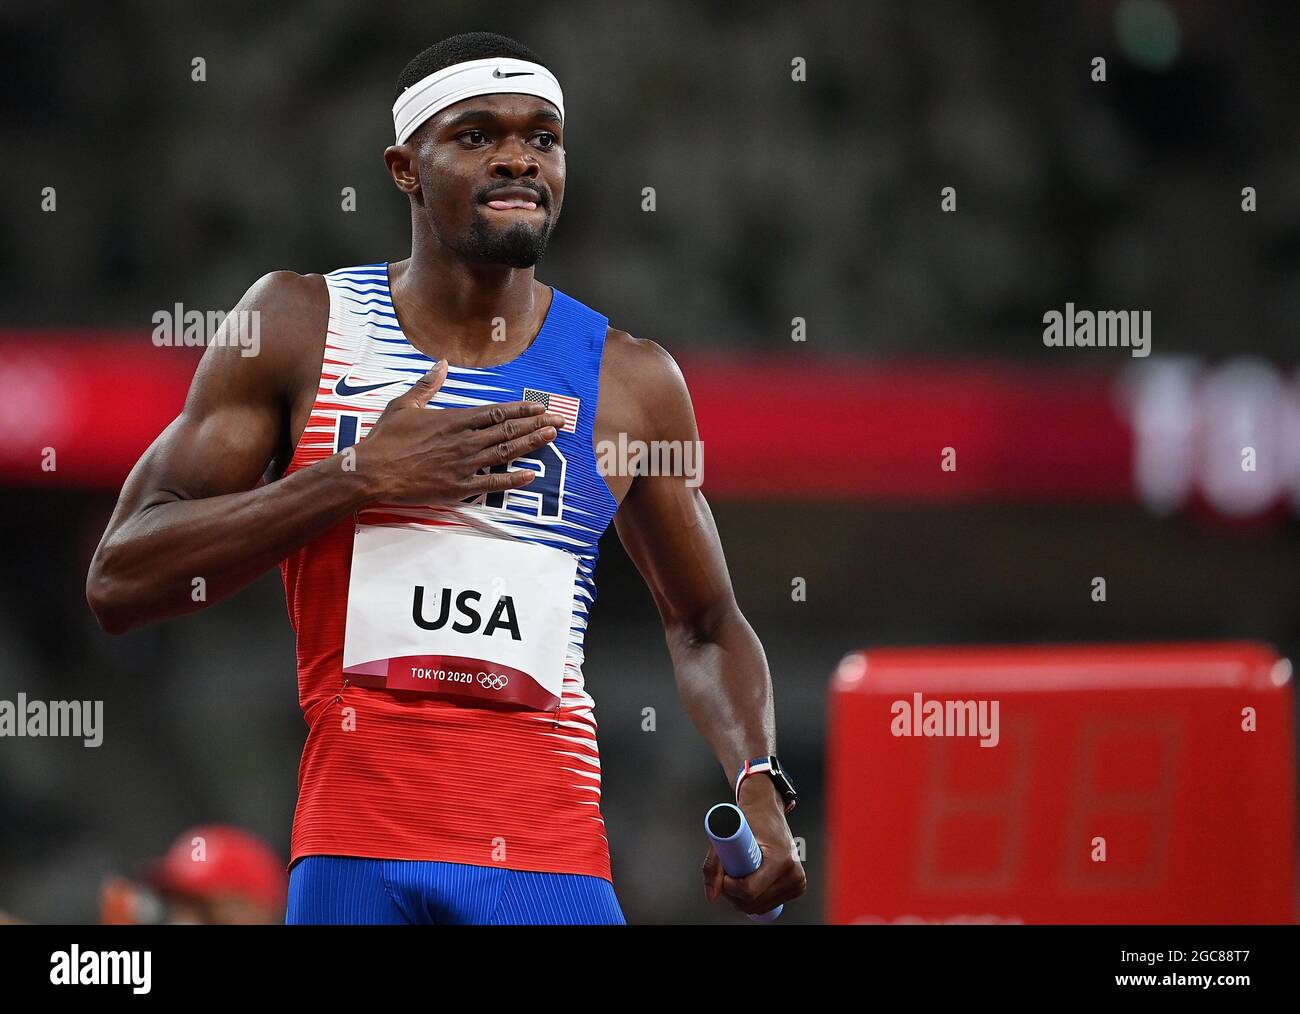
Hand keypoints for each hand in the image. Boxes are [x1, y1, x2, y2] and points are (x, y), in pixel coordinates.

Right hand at [354, 361, 567, 505]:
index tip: (540, 406)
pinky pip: (493, 483)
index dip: (522, 409)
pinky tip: (532, 474)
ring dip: (532, 444)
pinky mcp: (459, 486)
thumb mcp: (404, 405)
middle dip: (536, 424)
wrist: (372, 471)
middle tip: (560, 421)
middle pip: (508, 430)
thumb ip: (427, 385)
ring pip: (506, 453)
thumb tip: (440, 364)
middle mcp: (465, 440)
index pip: (497, 412)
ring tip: (552, 438)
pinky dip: (514, 480)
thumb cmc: (386, 439)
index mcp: (454, 419)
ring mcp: (464, 464)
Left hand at [702, 776, 806, 915]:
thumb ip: (714, 866)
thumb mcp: (728, 835)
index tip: (724, 873)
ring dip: (743, 898)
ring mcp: (798, 881)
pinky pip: (768, 904)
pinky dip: (755, 898)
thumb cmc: (751, 819)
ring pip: (760, 907)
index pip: (749, 890)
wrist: (768, 810)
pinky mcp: (797, 887)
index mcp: (780, 858)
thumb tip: (711, 895)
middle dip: (734, 894)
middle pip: (753, 903)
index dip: (730, 886)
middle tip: (729, 872)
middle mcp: (793, 872)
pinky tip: (753, 879)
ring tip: (741, 873)